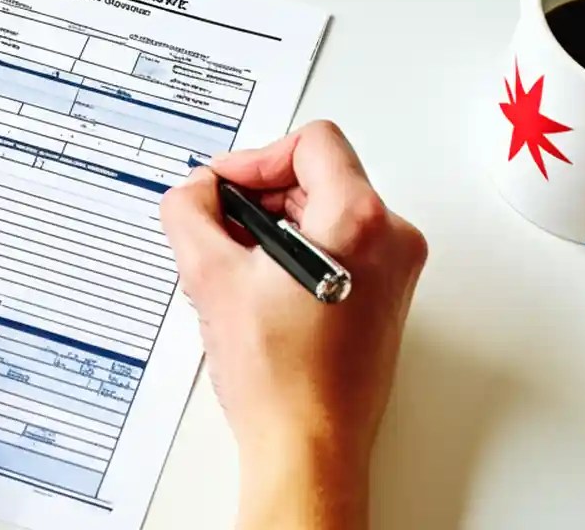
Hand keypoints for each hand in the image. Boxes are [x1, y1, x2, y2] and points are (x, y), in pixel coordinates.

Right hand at [160, 121, 426, 529]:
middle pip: (319, 176)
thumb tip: (191, 191)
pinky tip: (257, 288)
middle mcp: (390, 240)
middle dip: (260, 196)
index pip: (311, 143)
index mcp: (360, 221)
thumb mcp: (210, 276)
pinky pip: (338, 249)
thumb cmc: (280, 378)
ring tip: (232, 263)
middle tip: (218, 225)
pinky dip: (294, 254)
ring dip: (273, 227)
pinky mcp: (385, 299)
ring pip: (326, 214)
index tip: (223, 187)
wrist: (308, 442)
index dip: (254, 159)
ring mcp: (394, 272)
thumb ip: (189, 212)